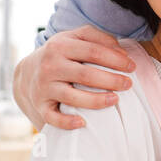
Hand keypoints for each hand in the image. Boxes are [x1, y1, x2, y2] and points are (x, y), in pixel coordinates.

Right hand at [17, 25, 135, 129]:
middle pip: (85, 75)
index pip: (93, 51)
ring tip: (115, 100)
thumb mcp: (76, 37)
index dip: (116, 59)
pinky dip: (67, 122)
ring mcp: (44, 86)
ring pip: (72, 97)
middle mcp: (50, 66)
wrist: (28, 70)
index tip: (132, 67)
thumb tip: (122, 52)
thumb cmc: (62, 53)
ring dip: (96, 100)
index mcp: (60, 45)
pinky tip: (83, 123)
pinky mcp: (40, 105)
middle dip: (111, 80)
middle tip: (128, 84)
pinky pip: (53, 117)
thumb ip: (99, 38)